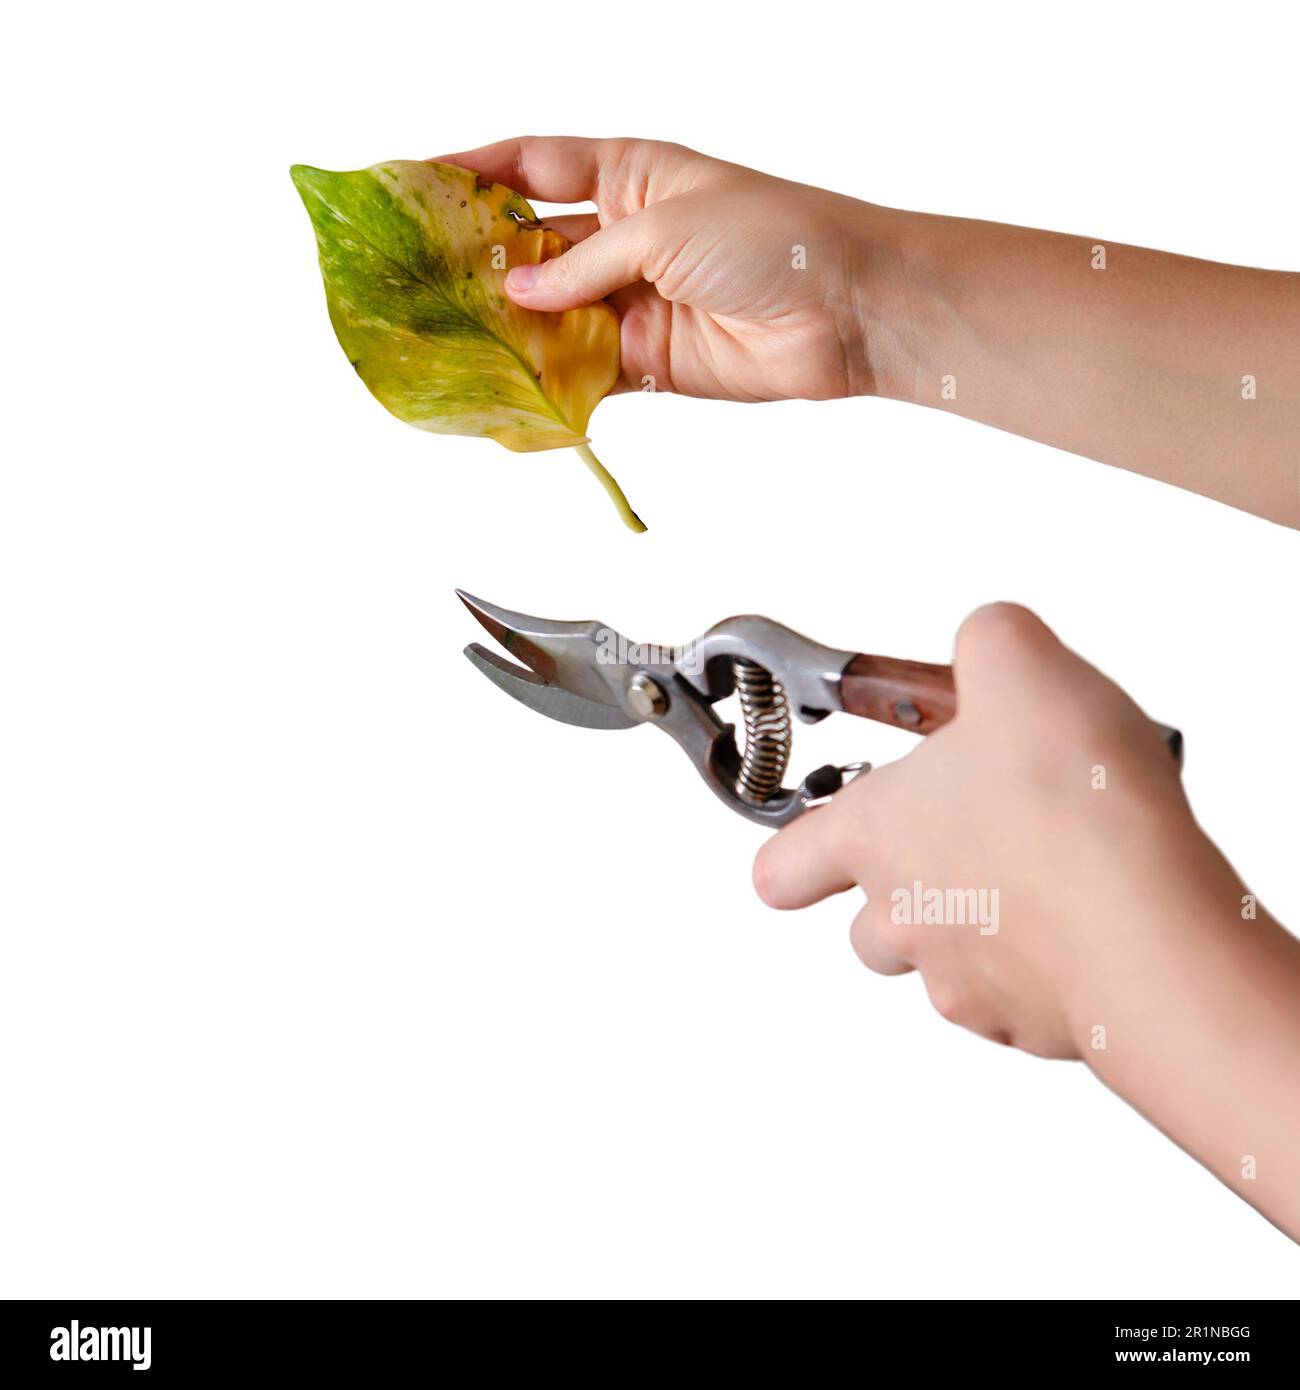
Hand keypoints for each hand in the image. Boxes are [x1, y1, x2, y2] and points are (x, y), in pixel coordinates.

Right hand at [439, 136, 888, 402]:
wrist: (843, 309)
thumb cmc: (769, 233)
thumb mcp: (664, 226)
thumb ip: (585, 265)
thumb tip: (518, 296)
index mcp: (630, 175)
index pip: (534, 165)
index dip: (474, 172)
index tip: (415, 182)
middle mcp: (625, 235)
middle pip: (534, 246)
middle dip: (479, 261)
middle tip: (418, 278)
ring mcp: (634, 300)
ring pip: (553, 316)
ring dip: (508, 329)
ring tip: (448, 339)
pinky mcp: (651, 360)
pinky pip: (586, 371)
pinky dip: (551, 381)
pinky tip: (509, 386)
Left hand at [755, 603, 1195, 1055]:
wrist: (1152, 932)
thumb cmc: (1074, 809)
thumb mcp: (1023, 667)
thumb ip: (987, 640)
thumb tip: (988, 641)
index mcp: (875, 835)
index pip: (784, 867)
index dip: (797, 855)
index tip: (815, 845)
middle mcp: (902, 919)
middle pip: (870, 926)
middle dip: (911, 891)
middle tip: (974, 843)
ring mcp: (963, 984)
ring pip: (943, 967)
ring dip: (978, 930)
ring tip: (1046, 877)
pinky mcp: (1029, 1031)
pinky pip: (1020, 1001)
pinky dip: (1047, 967)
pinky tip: (1094, 920)